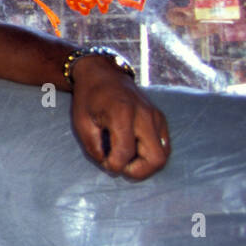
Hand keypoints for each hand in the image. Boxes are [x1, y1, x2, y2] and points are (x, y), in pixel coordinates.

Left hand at [69, 56, 170, 179]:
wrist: (103, 74)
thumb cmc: (89, 97)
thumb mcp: (81, 122)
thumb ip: (93, 147)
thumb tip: (109, 165)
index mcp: (122, 113)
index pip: (125, 152)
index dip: (114, 165)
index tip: (104, 161)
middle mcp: (145, 115)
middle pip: (156, 159)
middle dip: (137, 171)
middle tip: (119, 165)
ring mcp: (157, 117)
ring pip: (164, 155)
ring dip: (146, 165)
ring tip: (126, 159)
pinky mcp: (161, 119)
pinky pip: (164, 146)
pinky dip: (151, 154)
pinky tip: (134, 150)